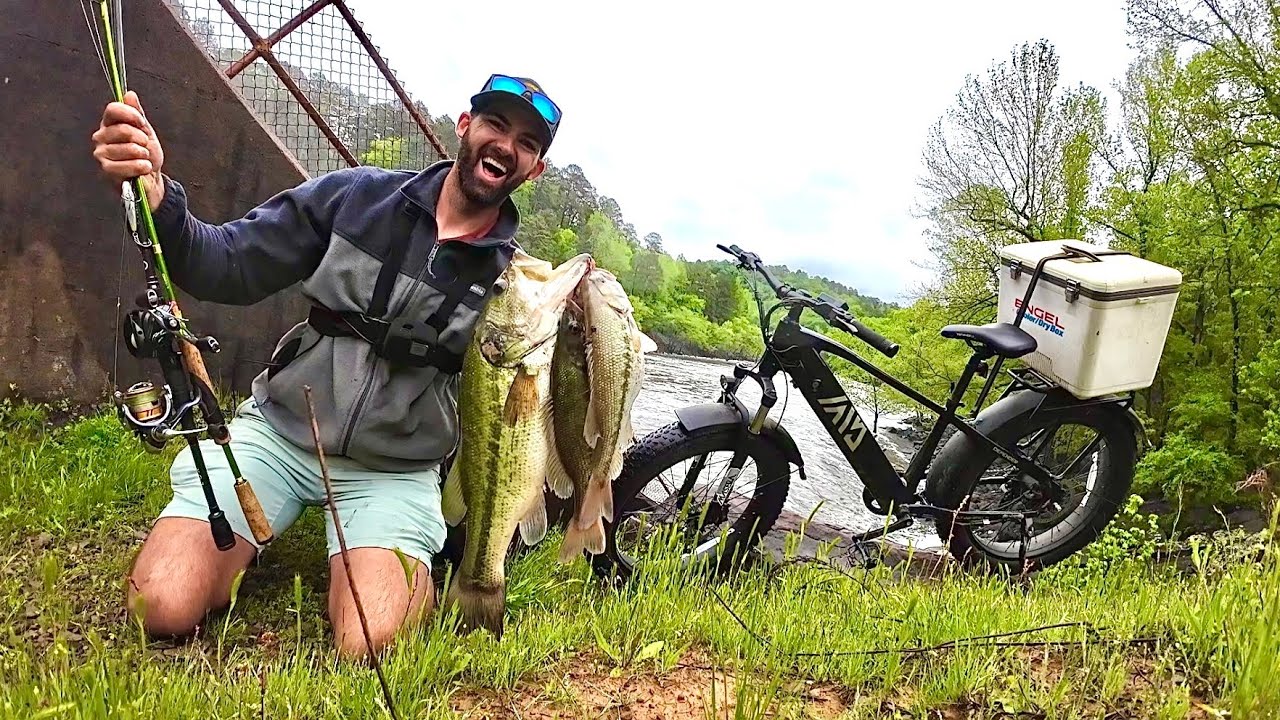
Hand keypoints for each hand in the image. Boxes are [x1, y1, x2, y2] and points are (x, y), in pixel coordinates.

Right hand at [92, 91, 164, 210]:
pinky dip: (140, 166)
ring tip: (143, 158)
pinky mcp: (105, 169)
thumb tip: (130, 95)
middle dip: (141, 139)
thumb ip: (137, 114)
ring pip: (127, 148)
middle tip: (145, 146)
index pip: (113, 110)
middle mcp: (101, 136)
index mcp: (110, 124)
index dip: (131, 115)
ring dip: (142, 154)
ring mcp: (101, 153)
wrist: (151, 177)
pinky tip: (143, 168)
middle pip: (122, 129)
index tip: (142, 123)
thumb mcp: (145, 131)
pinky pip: (125, 165)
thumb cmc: (146, 154)